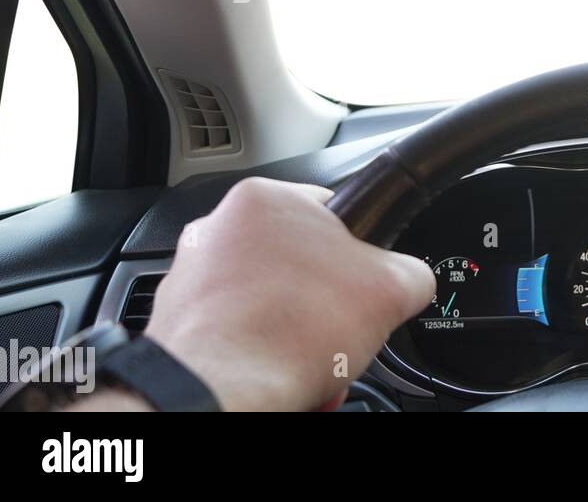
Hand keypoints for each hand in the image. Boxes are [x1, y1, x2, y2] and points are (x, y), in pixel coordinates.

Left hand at [143, 177, 435, 410]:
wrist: (224, 390)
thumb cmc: (290, 331)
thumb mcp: (392, 289)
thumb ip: (411, 271)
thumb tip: (411, 280)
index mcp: (266, 198)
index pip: (333, 213)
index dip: (361, 255)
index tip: (365, 285)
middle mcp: (218, 226)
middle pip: (299, 262)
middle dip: (325, 302)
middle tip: (341, 330)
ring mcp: (191, 273)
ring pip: (268, 299)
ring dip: (295, 331)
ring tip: (312, 359)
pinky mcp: (176, 318)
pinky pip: (236, 329)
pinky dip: (261, 351)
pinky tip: (280, 371)